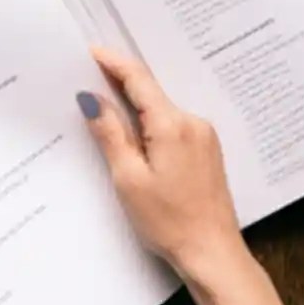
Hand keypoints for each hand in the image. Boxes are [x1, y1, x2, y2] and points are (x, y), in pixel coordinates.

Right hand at [77, 47, 298, 304]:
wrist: (213, 252)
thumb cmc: (169, 222)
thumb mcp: (129, 178)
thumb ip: (110, 133)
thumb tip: (92, 99)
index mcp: (172, 125)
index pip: (138, 79)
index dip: (113, 62)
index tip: (92, 51)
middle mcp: (192, 122)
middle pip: (150, 92)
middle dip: (121, 84)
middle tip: (90, 78)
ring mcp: (204, 136)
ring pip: (161, 109)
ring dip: (136, 107)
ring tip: (107, 110)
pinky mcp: (207, 149)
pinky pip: (174, 125)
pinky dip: (152, 124)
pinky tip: (136, 138)